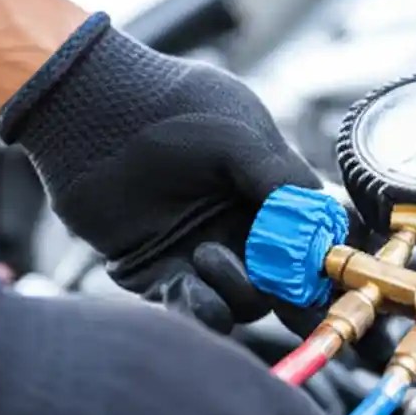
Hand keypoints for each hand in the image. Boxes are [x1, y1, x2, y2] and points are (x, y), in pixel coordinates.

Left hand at [0, 13, 322, 332]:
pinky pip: (196, 309)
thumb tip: (321, 220)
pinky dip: (203, 309)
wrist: (88, 109)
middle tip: (289, 297)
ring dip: (239, 291)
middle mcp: (242, 225)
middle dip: (295, 295)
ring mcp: (204, 250)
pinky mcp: (161, 272)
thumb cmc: (166, 105)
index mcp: (270, 190)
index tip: (327, 269)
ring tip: (206, 255)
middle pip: (288, 281)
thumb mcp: (238, 132)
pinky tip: (192, 287)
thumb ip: (280, 177)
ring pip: (247, 301)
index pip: (315, 234)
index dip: (327, 258)